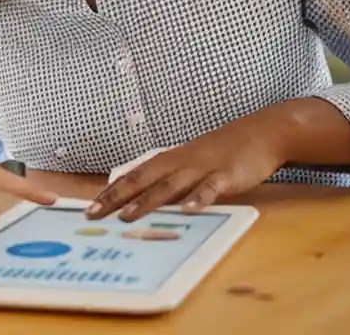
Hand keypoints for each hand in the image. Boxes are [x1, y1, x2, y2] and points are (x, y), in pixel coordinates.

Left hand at [87, 111, 287, 221]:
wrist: (260, 133)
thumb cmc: (220, 151)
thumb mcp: (188, 162)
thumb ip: (168, 177)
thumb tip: (143, 195)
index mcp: (168, 160)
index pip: (133, 176)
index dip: (111, 191)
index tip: (89, 206)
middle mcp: (179, 163)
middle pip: (142, 179)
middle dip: (116, 197)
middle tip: (93, 213)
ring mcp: (202, 168)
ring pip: (170, 185)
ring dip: (148, 201)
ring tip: (128, 216)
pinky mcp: (226, 175)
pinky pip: (211, 188)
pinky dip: (199, 199)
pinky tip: (188, 211)